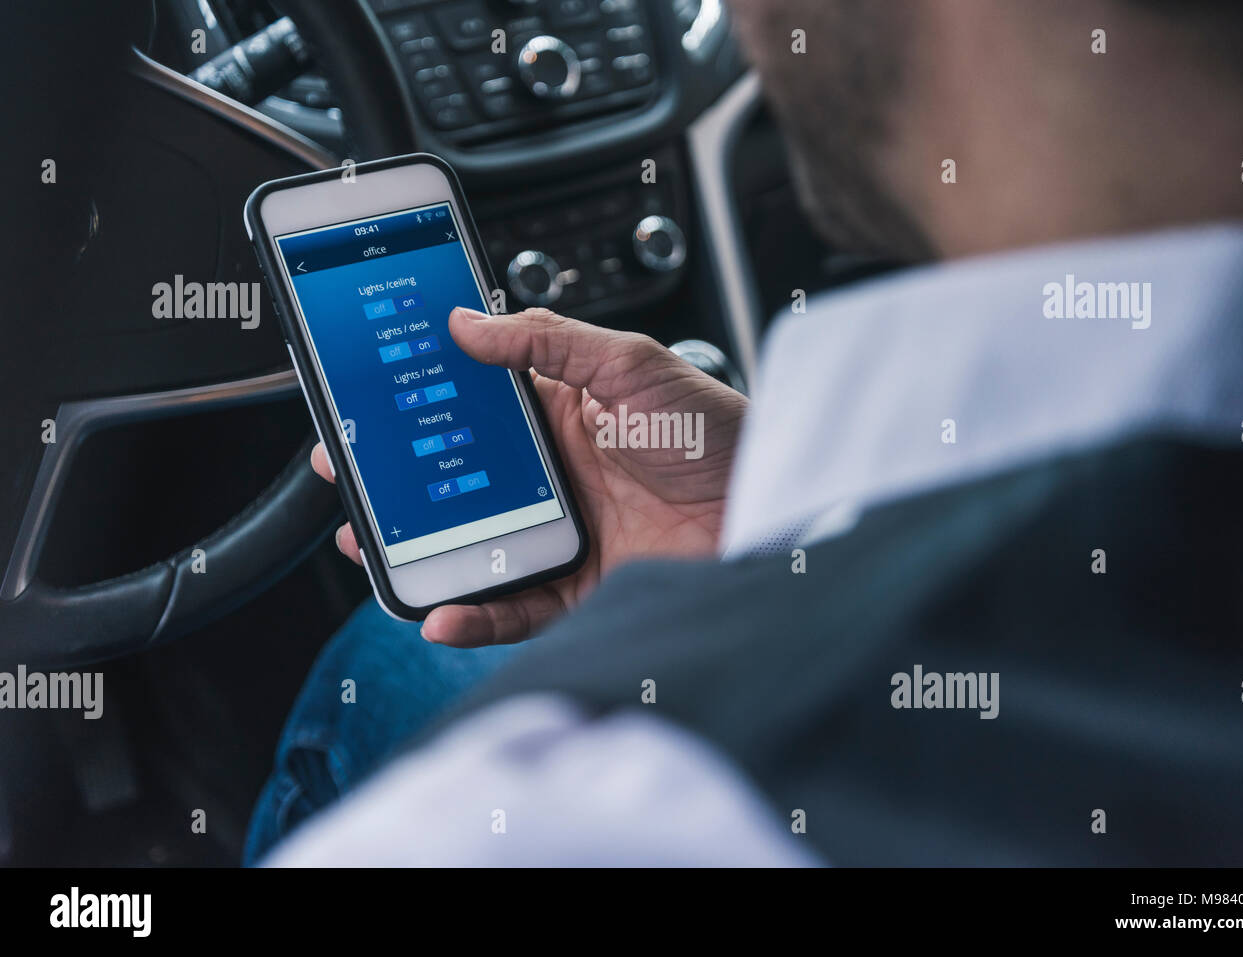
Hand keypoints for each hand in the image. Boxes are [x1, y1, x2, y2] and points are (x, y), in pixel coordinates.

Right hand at [313, 307, 747, 646]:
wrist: (775, 503)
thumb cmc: (714, 428)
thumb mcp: (630, 364)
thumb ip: (548, 342)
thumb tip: (467, 321)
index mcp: (560, 414)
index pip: (470, 409)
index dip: (419, 407)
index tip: (366, 405)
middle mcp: (554, 475)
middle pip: (459, 481)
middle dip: (398, 482)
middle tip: (348, 476)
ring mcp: (565, 532)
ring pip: (474, 547)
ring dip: (420, 551)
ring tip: (372, 548)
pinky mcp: (584, 586)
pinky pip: (517, 607)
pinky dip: (477, 615)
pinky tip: (442, 612)